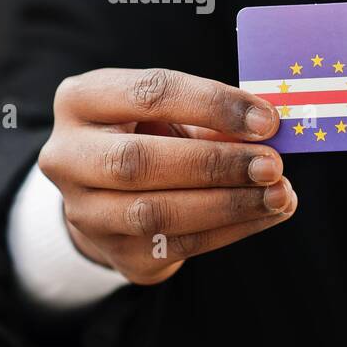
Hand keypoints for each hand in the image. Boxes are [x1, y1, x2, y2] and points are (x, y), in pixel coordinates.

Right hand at [37, 67, 296, 285]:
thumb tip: (268, 129)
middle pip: (140, 161)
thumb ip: (209, 116)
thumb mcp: (166, 110)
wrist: (108, 193)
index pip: (149, 93)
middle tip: (272, 164)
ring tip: (279, 194)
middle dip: (215, 163)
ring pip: (156, 213)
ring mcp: (84, 211)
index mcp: (80, 100)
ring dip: (229, 204)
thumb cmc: (147, 133)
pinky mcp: (115, 253)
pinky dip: (231, 230)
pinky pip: (178, 246)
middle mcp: (67, 156)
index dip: (212, 104)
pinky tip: (265, 214)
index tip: (266, 120)